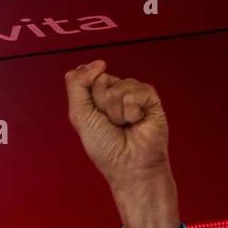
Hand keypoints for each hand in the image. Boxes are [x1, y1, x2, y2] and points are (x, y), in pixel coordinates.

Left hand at [65, 60, 169, 185]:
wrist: (129, 164)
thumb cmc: (105, 146)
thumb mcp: (80, 116)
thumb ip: (77, 86)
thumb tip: (95, 63)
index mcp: (95, 97)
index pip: (87, 76)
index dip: (86, 92)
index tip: (92, 113)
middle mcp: (114, 93)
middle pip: (101, 80)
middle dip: (101, 104)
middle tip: (110, 123)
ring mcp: (133, 94)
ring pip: (119, 86)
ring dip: (116, 111)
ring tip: (124, 125)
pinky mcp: (150, 98)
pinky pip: (136, 91)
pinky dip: (132, 110)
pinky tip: (137, 121)